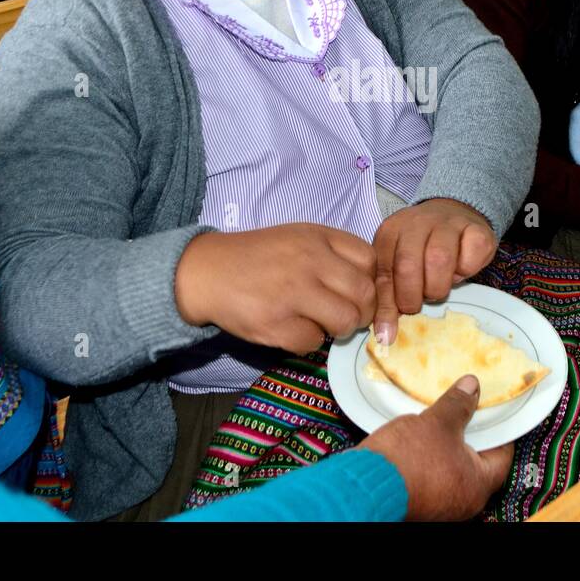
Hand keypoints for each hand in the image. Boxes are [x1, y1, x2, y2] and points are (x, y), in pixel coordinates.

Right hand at [175, 224, 376, 353]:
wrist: (207, 272)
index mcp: (317, 237)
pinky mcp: (275, 323)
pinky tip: (292, 329)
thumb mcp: (299, 238)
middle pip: (364, 294)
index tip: (358, 292)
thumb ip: (335, 254)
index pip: (370, 261)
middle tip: (345, 316)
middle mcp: (308, 261)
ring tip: (321, 323)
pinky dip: (307, 341)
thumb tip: (370, 288)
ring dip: (338, 329)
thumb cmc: (259, 257)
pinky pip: (312, 342)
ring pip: (345, 321)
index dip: (371, 281)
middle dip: (361, 312)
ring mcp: (292, 293)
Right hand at [358, 375, 512, 519]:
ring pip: (451, 467)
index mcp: (478, 485)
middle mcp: (463, 501)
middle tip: (466, 410)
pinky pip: (430, 473)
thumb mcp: (438, 423)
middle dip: (470, 435)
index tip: (494, 411)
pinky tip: (419, 436)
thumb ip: (458, 405)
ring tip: (440, 419)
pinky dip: (428, 455)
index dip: (499, 429)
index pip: (502, 454)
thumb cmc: (409, 460)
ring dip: (446, 445)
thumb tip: (471, 387)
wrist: (364, 484)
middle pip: (476, 462)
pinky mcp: (416, 498)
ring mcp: (439, 503)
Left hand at [372, 198, 496, 344]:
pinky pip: (470, 258)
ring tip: (438, 287)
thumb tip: (385, 337)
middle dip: (412, 296)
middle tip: (418, 303)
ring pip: (439, 260)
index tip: (390, 331)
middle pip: (408, 266)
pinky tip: (460, 269)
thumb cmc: (421, 248)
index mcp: (390, 232)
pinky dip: (466, 272)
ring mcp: (447, 223)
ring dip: (438, 285)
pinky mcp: (476, 230)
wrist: (453, 212)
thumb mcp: (397, 266)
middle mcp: (416, 223)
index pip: (383, 273)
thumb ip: (388, 297)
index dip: (387, 305)